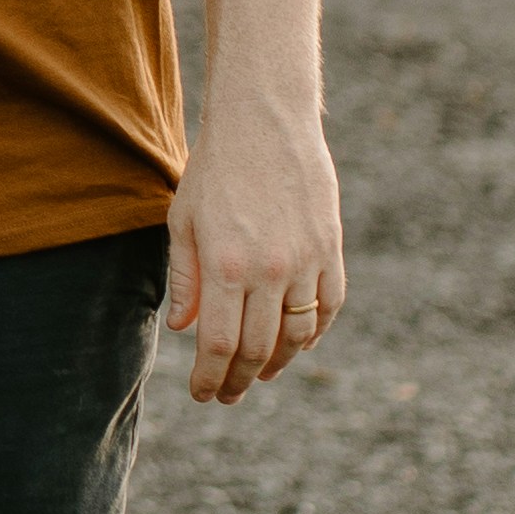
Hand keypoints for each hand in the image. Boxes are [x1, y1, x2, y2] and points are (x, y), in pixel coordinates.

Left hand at [165, 104, 346, 402]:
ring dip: (277, 364)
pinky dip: (314, 334)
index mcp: (224, 264)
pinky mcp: (331, 247)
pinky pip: (329, 306)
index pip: (218, 344)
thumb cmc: (215, 167)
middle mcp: (268, 269)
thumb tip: (184, 330)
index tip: (202, 394)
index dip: (210, 378)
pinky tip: (297, 344)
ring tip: (258, 374)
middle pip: (257, 349)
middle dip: (238, 380)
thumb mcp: (183, 220)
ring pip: (297, 335)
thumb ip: (184, 278)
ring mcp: (305, 260)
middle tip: (226, 394)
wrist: (265, 119)